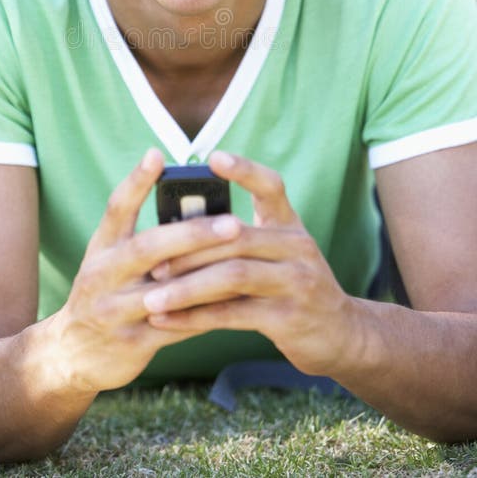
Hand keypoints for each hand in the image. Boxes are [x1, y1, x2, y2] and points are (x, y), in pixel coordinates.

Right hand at [48, 148, 243, 392]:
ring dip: (207, 275)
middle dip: (192, 234)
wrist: (70, 354)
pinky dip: (205, 313)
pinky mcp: (131, 343)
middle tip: (232, 223)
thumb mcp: (109, 258)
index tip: (157, 155)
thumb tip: (192, 204)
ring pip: (167, 290)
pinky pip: (176, 326)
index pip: (116, 208)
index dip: (136, 181)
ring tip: (241, 261)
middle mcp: (103, 274)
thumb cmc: (104, 292)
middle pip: (148, 248)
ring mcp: (114, 310)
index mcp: (101, 247)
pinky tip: (235, 301)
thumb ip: (140, 234)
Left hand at [143, 151, 358, 376]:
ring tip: (151, 297)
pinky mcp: (290, 318)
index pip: (271, 185)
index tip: (213, 157)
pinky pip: (234, 314)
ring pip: (232, 276)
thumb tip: (179, 227)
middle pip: (235, 237)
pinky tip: (166, 321)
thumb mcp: (280, 253)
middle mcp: (297, 247)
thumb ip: (241, 238)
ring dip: (186, 288)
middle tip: (150, 262)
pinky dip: (195, 318)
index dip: (244, 169)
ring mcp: (297, 282)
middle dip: (188, 250)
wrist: (342, 334)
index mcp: (290, 224)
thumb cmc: (294, 286)